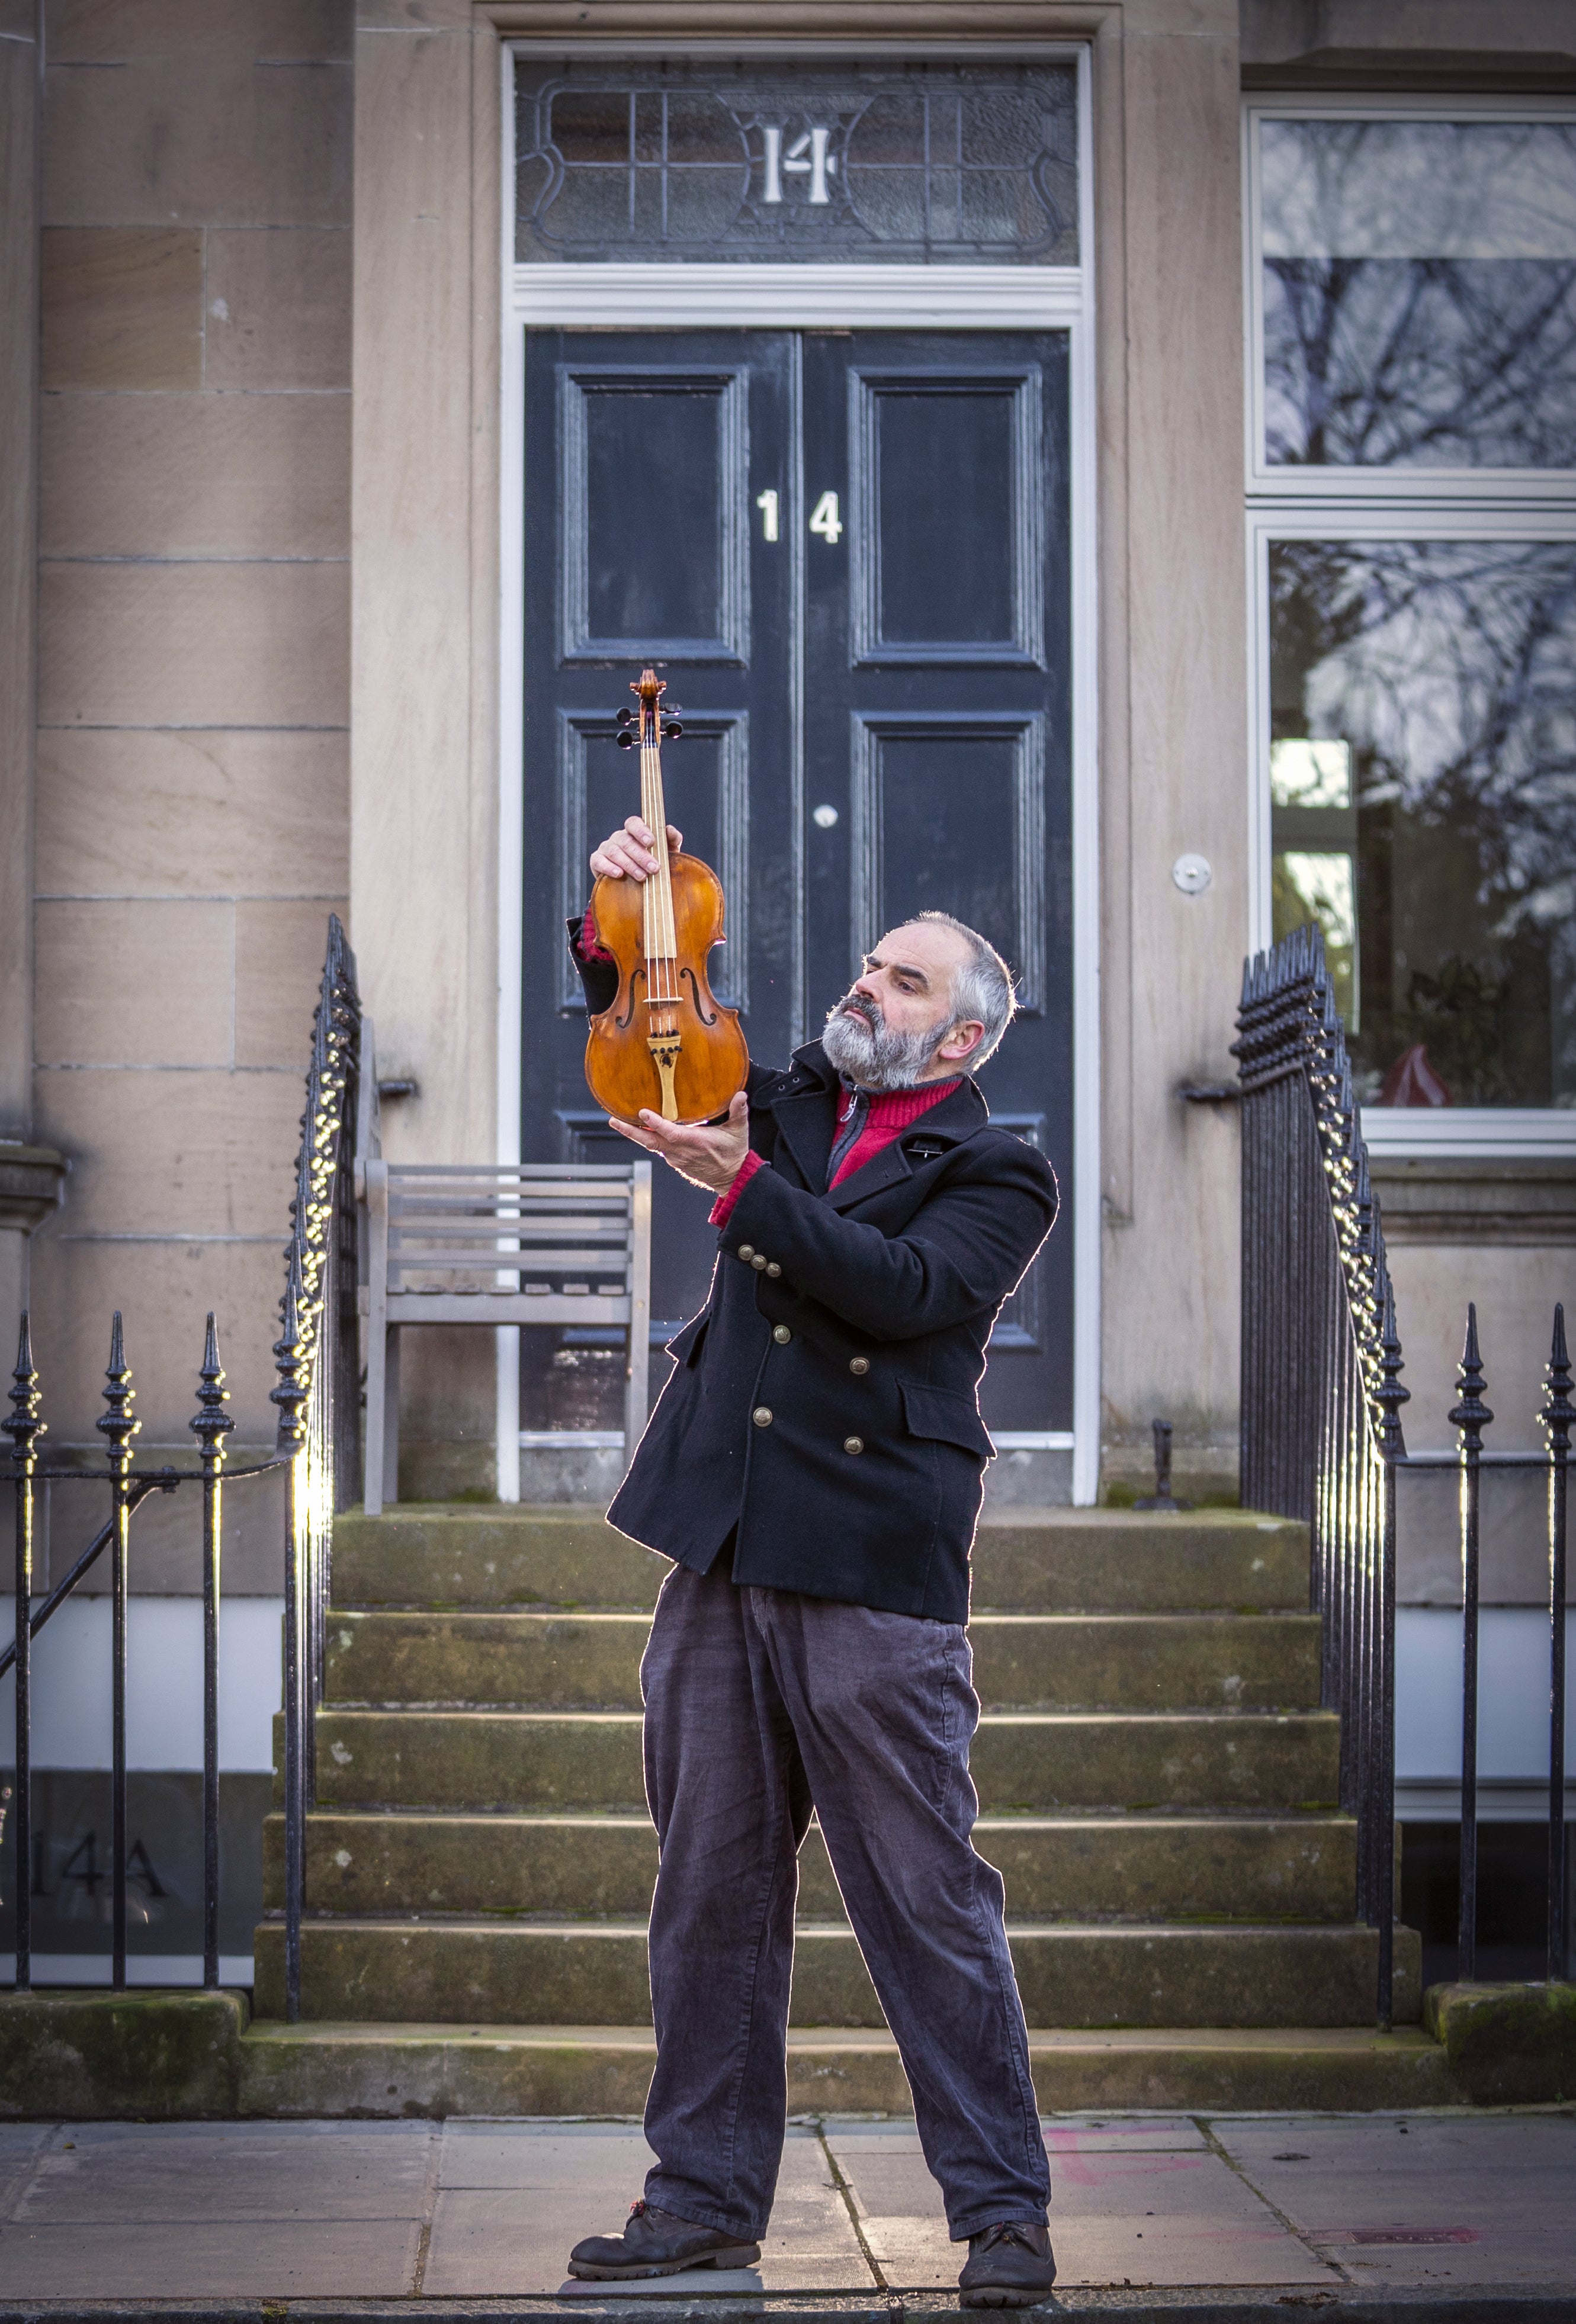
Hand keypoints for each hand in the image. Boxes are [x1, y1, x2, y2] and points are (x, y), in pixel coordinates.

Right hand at [591, 816, 682, 883]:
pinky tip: (619, 874)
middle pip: (626, 841)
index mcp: (634, 832)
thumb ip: (671, 840)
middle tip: (654, 869)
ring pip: (614, 852)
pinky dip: (609, 867)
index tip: (651, 842)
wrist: (636, 886)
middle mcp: (619, 837)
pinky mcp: (597, 861)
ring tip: (642, 876)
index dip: (641, 831)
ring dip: (629, 864)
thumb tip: (670, 830)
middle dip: (641, 855)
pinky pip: (599, 861)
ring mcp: (606, 848)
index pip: (633, 823)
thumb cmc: (652, 863)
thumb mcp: (666, 852)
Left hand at [609, 1089, 749, 1194]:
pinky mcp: (674, 1161)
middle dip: (630, 1131)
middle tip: (613, 1120)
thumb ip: (738, 1112)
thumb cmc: (734, 1153)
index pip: (671, 1133)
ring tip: (617, 1121)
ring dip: (634, 1134)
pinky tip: (638, 1129)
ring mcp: (675, 1158)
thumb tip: (740, 1095)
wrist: (731, 1178)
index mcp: (695, 1142)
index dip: (656, 1124)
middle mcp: (681, 1151)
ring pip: (650, 1145)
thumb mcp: (739, 1132)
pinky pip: (657, 1148)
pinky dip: (646, 1138)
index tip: (642, 1113)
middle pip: (650, 1141)